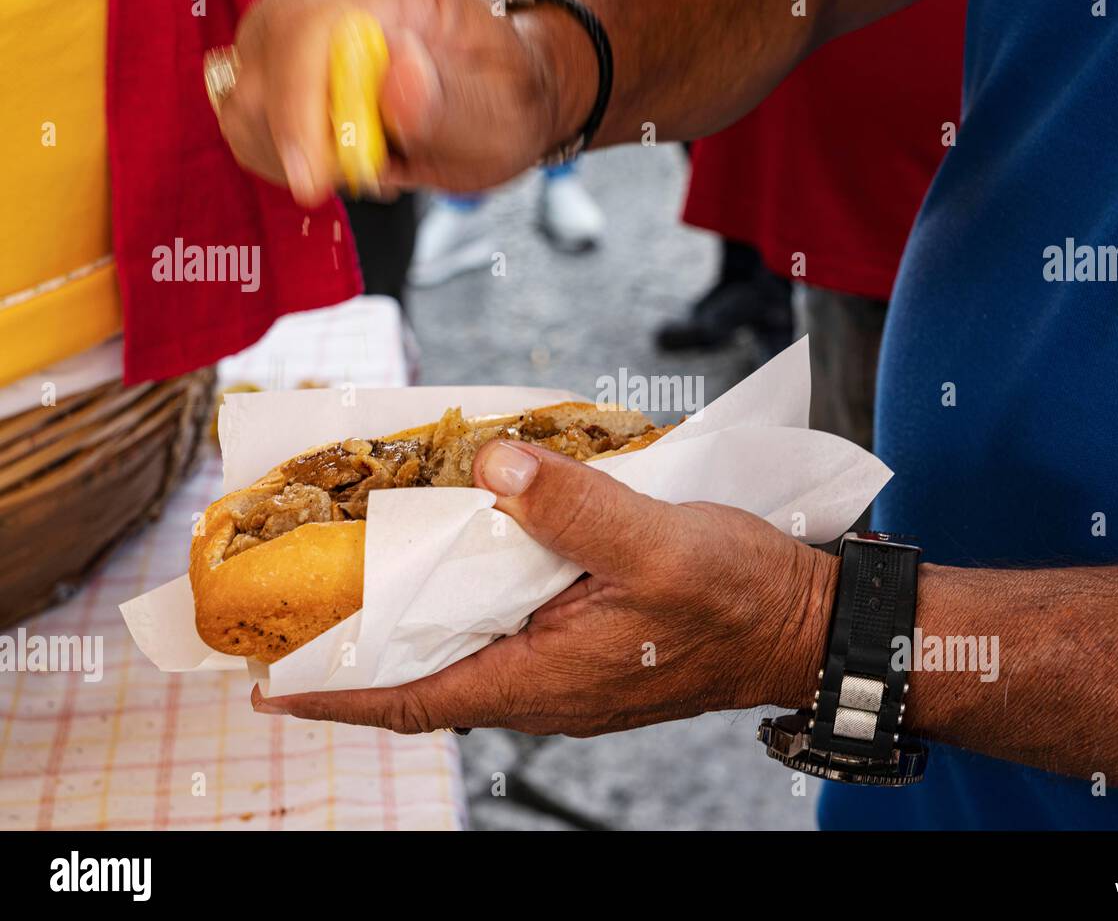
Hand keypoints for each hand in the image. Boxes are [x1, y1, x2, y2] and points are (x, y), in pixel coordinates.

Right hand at [216, 0, 593, 204]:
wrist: (493, 102)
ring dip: (286, 148)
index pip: (315, 22)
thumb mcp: (503, 115)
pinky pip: (247, 111)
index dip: (301, 102)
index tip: (311, 175)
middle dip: (293, 134)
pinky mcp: (281, 58)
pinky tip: (335, 161)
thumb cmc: (503, 103)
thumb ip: (454, 103)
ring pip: (245, 85)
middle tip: (353, 179)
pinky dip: (278, 152)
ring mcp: (301, 19)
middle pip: (266, 49)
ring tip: (362, 165)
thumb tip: (402, 80)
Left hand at [252, 439, 839, 734]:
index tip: (268, 685)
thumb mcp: (656, 542)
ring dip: (413, 623)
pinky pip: (507, 631)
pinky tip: (466, 552)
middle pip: (426, 676)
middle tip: (302, 608)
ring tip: (365, 574)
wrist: (801, 623)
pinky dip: (469, 600)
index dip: (336, 695)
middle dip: (360, 653)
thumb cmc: (737, 597)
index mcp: (543, 677)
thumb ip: (570, 505)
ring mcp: (566, 670)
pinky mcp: (588, 647)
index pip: (412, 700)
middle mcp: (543, 686)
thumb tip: (492, 464)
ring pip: (466, 652)